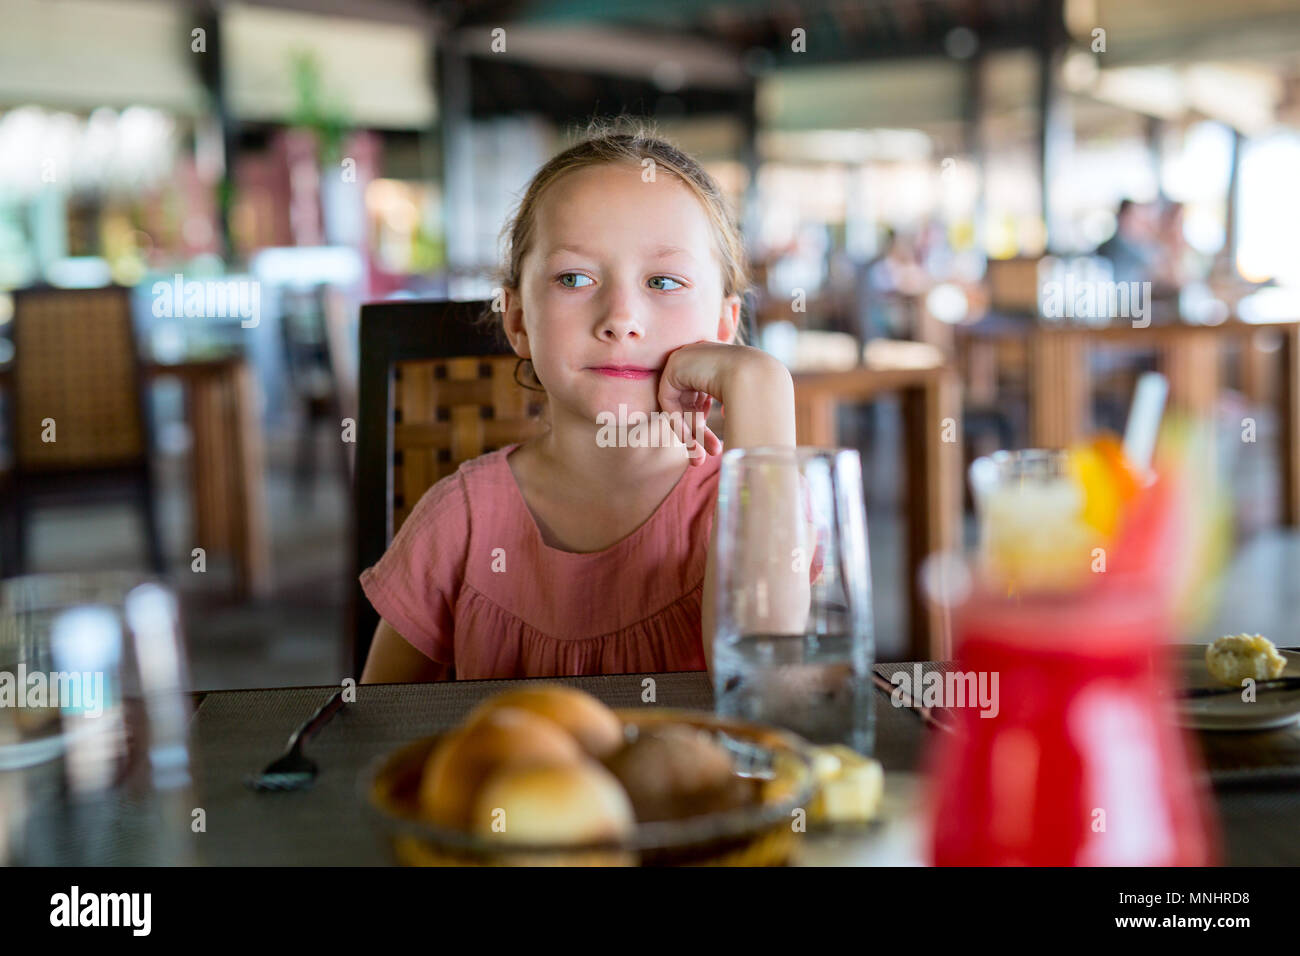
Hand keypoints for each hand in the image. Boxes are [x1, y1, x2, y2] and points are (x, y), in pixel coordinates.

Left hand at [658, 342, 788, 466]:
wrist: (755, 376)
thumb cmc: (759, 393)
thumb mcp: (741, 401)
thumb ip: (730, 405)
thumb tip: (726, 415)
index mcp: (716, 363)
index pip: (701, 397)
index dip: (704, 424)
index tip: (715, 447)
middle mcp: (699, 358)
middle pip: (689, 403)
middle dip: (697, 434)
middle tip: (702, 460)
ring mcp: (685, 360)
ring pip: (679, 406)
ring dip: (689, 434)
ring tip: (698, 460)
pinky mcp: (674, 367)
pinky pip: (669, 401)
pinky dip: (678, 422)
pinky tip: (689, 440)